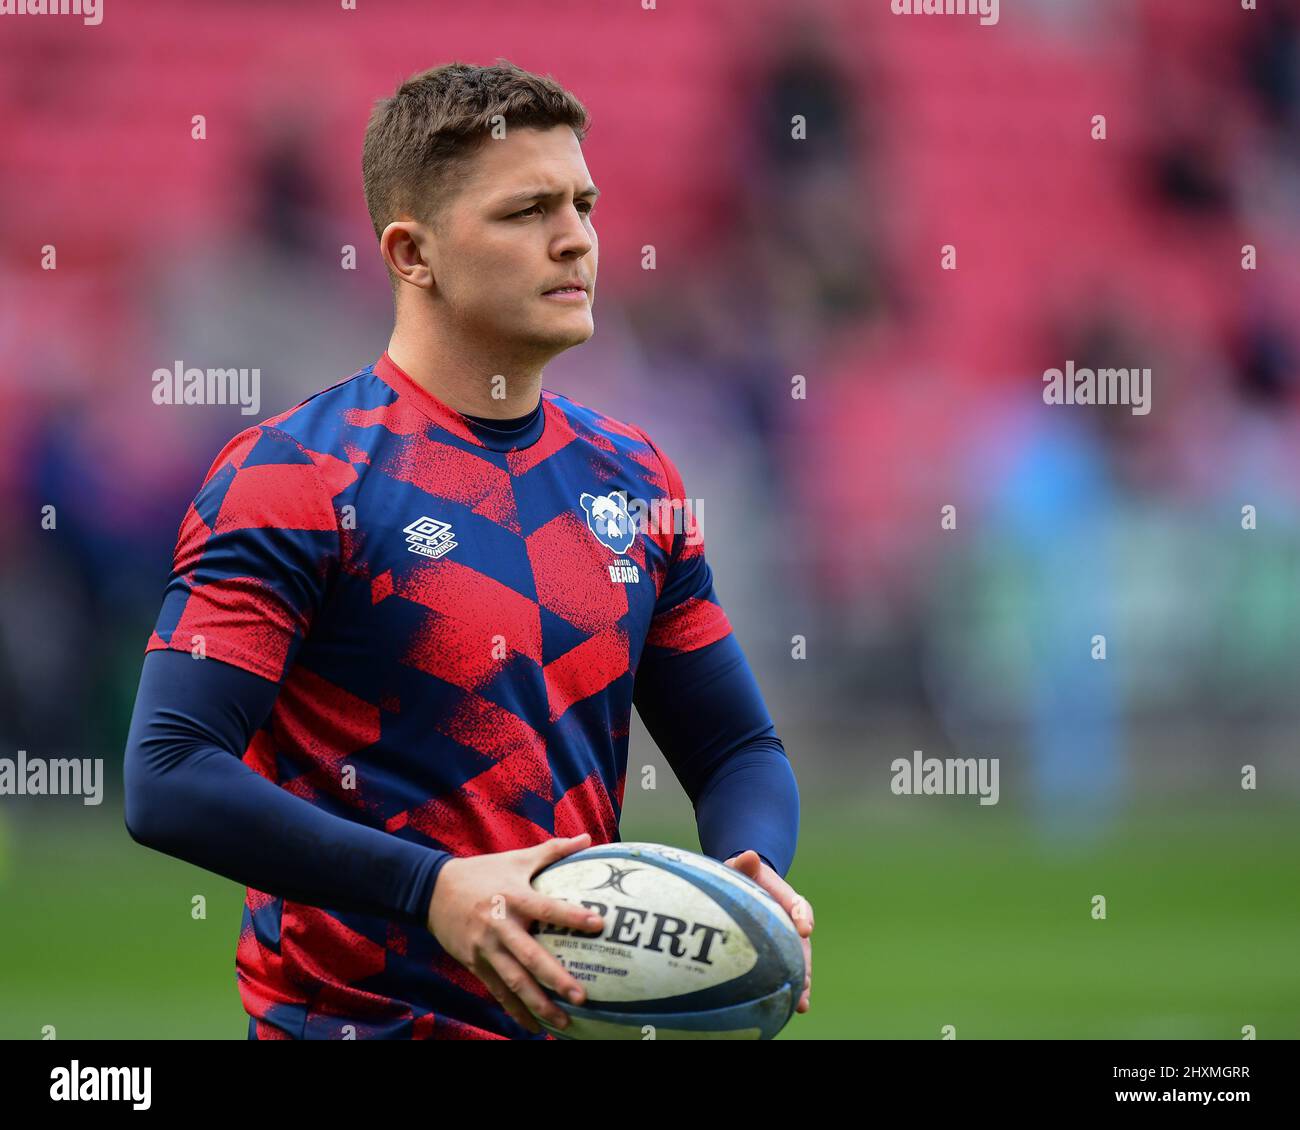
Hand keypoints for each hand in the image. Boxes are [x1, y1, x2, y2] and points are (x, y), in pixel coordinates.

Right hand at [426, 832, 605, 1033]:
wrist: (432, 890)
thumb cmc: (482, 872)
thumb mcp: (516, 858)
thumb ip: (553, 851)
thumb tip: (587, 838)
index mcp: (513, 897)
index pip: (547, 907)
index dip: (572, 915)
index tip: (598, 924)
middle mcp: (500, 926)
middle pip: (530, 956)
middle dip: (555, 978)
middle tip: (581, 996)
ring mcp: (485, 948)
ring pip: (514, 981)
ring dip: (538, 1004)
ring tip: (563, 1022)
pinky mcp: (474, 964)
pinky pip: (498, 991)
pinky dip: (515, 1010)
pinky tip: (534, 1027)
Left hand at [724, 850, 811, 1012]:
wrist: (743, 886)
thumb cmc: (742, 876)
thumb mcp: (741, 867)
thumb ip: (744, 864)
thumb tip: (748, 855)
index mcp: (786, 899)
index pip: (799, 907)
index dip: (802, 916)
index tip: (805, 927)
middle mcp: (792, 922)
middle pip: (804, 943)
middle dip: (806, 961)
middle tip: (806, 978)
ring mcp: (787, 940)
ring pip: (799, 962)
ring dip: (802, 981)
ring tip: (803, 1001)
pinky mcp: (778, 954)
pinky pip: (787, 971)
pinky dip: (791, 988)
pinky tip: (793, 1007)